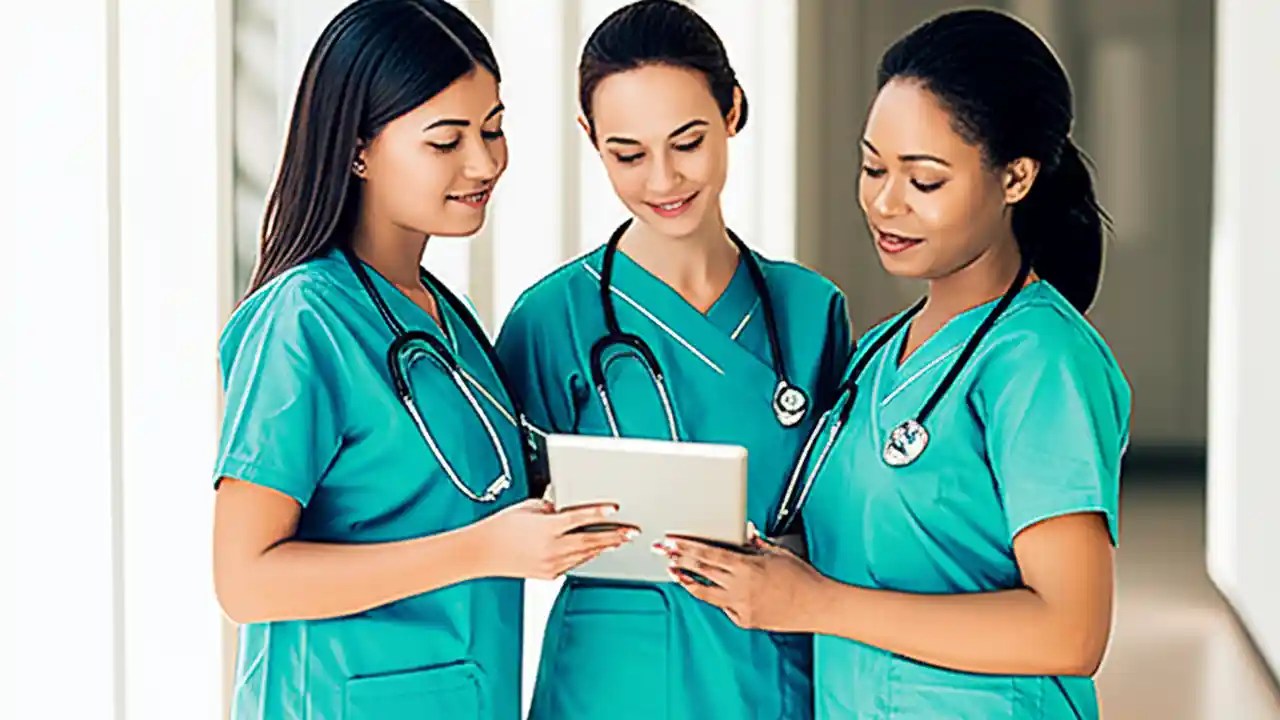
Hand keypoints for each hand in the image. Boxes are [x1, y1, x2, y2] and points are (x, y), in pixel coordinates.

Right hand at [470, 499, 638, 579]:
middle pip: (590, 540)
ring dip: (603, 546)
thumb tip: (566, 505)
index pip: (579, 518)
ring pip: (585, 554)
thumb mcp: (528, 508)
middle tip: (631, 531)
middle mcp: (552, 548)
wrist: (482, 552)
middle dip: (614, 536)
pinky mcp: (549, 574)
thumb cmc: (501, 528)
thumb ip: (551, 506)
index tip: (615, 510)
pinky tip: (594, 550)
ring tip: (619, 540)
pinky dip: (585, 555)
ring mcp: (551, 563)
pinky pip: (574, 564)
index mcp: (547, 527)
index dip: (599, 514)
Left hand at [657, 526, 826, 631]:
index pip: (709, 554)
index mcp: (747, 566)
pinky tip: (709, 590)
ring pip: (705, 593)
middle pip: (701, 571)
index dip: (687, 547)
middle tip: (662, 551)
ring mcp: (741, 605)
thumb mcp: (778, 552)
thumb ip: (755, 543)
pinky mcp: (744, 620)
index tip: (672, 541)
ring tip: (674, 572)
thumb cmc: (801, 577)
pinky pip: (724, 606)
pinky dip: (716, 597)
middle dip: (679, 560)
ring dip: (688, 582)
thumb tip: (744, 531)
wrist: (817, 605)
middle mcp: (740, 587)